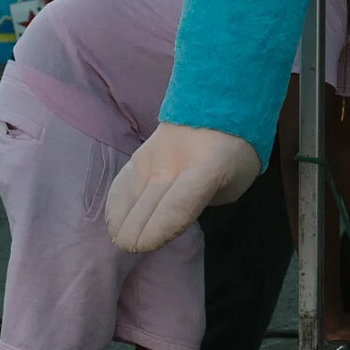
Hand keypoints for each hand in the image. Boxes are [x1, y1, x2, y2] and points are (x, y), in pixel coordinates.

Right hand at [105, 123, 259, 252]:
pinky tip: (114, 220)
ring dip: (121, 219)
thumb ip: (201, 203)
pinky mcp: (140, 153)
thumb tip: (166, 220)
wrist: (219, 102)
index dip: (160, 226)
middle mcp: (176, 159)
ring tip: (120, 238)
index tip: (144, 246)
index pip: (179, 202)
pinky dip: (116, 204)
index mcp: (209, 166)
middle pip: (148, 202)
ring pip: (129, 192)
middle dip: (136, 231)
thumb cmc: (235, 151)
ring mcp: (154, 154)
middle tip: (131, 247)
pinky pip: (122, 183)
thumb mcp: (234, 184)